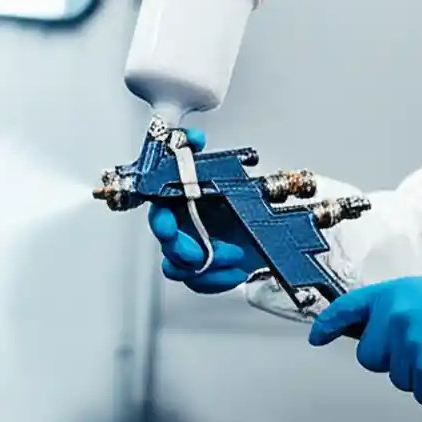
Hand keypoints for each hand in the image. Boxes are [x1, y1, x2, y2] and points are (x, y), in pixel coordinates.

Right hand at [147, 128, 264, 293]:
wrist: (263, 226)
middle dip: (184, 250)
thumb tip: (193, 138)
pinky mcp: (203, 272)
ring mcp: (190, 251)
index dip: (161, 221)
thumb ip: (199, 153)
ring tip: (233, 255)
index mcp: (177, 204)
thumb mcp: (222, 171)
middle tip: (203, 252)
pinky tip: (236, 272)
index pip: (158, 212)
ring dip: (207, 267)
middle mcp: (180, 228)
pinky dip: (217, 281)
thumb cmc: (236, 198)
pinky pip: (198, 283)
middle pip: (167, 246)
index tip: (170, 227)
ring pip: (178, 269)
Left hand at [308, 277, 421, 408]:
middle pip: (370, 357)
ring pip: (396, 378)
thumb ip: (392, 309)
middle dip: (392, 359)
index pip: (347, 309)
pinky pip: (421, 394)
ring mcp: (411, 343)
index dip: (327, 325)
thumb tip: (368, 330)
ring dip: (418, 374)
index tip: (317, 336)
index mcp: (392, 294)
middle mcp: (396, 316)